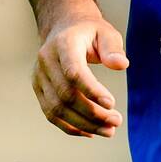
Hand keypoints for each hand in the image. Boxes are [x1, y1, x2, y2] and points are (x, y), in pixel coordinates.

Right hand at [32, 13, 128, 137]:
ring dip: (84, 124)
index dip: (91, 90)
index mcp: (64, 44)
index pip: (73, 71)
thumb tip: (122, 64)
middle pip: (65, 94)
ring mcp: (39, 76)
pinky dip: (71, 127)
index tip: (111, 104)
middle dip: (92, 113)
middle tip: (116, 121)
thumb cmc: (89, 32)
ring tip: (108, 130)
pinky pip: (51, 114)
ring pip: (57, 109)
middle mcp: (46, 60)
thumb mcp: (106, 32)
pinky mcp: (39, 89)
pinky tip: (91, 132)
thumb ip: (113, 48)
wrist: (63, 28)